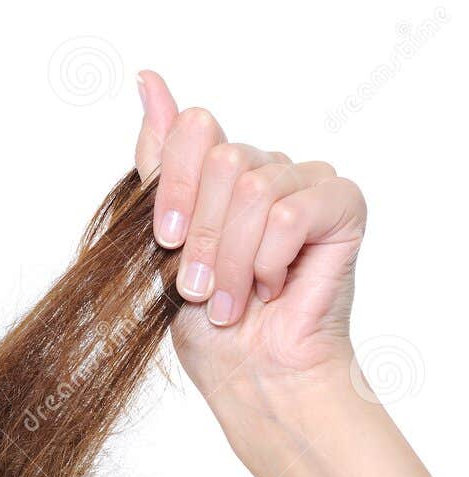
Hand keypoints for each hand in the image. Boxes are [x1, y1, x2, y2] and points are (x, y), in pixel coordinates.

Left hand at [135, 70, 366, 408]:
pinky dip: (271, 260)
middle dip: (203, 237)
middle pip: (223, 159)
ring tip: (233, 304)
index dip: (173, 186)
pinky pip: (292, 212)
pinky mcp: (341, 206)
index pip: (193, 129)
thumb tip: (149, 84)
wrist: (253, 379)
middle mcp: (264, 169)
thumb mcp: (164, 248)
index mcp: (220, 174)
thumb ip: (158, 170)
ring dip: (234, 260)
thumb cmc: (212, 329)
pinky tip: (275, 287)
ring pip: (256, 188)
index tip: (166, 241)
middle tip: (201, 290)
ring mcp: (304, 183)